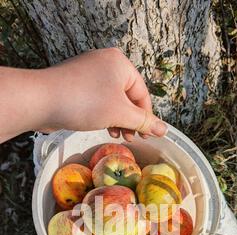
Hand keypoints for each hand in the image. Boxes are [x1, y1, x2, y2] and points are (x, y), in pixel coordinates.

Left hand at [41, 48, 167, 140]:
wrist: (42, 100)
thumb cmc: (84, 102)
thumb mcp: (119, 113)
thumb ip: (143, 122)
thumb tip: (164, 130)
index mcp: (120, 63)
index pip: (142, 93)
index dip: (146, 117)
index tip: (146, 136)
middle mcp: (106, 63)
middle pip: (128, 96)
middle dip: (130, 119)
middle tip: (132, 138)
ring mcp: (89, 73)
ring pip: (112, 99)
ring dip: (118, 119)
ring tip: (118, 135)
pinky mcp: (77, 84)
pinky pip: (98, 100)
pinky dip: (103, 114)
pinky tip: (104, 127)